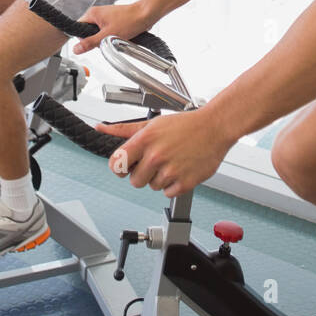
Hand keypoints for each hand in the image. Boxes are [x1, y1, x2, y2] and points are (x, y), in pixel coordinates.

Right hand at [73, 0, 154, 53]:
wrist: (146, 15)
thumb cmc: (130, 20)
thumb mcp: (107, 36)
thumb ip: (90, 43)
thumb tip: (76, 49)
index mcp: (92, 13)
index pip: (78, 28)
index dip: (84, 39)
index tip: (93, 42)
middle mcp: (97, 13)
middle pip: (88, 32)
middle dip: (97, 40)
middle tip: (107, 40)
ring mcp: (105, 16)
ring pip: (98, 33)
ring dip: (105, 38)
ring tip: (116, 36)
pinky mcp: (113, 20)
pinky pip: (107, 31)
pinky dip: (112, 36)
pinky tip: (120, 35)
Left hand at [107, 107, 235, 196]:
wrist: (214, 128)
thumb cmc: (184, 124)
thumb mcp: (152, 123)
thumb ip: (124, 129)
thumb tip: (101, 128)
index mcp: (145, 140)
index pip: (116, 165)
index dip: (119, 167)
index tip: (125, 166)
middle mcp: (156, 156)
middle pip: (134, 181)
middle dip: (142, 173)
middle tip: (155, 161)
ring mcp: (170, 171)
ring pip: (152, 187)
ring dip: (159, 178)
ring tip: (171, 162)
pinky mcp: (184, 183)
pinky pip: (167, 193)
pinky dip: (173, 185)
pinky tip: (180, 169)